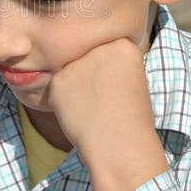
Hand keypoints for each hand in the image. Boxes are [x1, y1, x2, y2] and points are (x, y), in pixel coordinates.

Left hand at [47, 38, 167, 190]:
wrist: (119, 145)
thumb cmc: (132, 119)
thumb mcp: (133, 80)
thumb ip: (111, 64)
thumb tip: (90, 62)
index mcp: (123, 45)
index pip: (107, 49)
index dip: (109, 71)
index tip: (116, 87)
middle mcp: (98, 48)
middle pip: (87, 57)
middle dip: (90, 75)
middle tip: (102, 98)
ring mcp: (76, 63)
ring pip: (72, 72)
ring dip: (77, 87)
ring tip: (93, 108)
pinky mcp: (58, 80)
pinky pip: (58, 87)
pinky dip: (64, 101)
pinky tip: (80, 113)